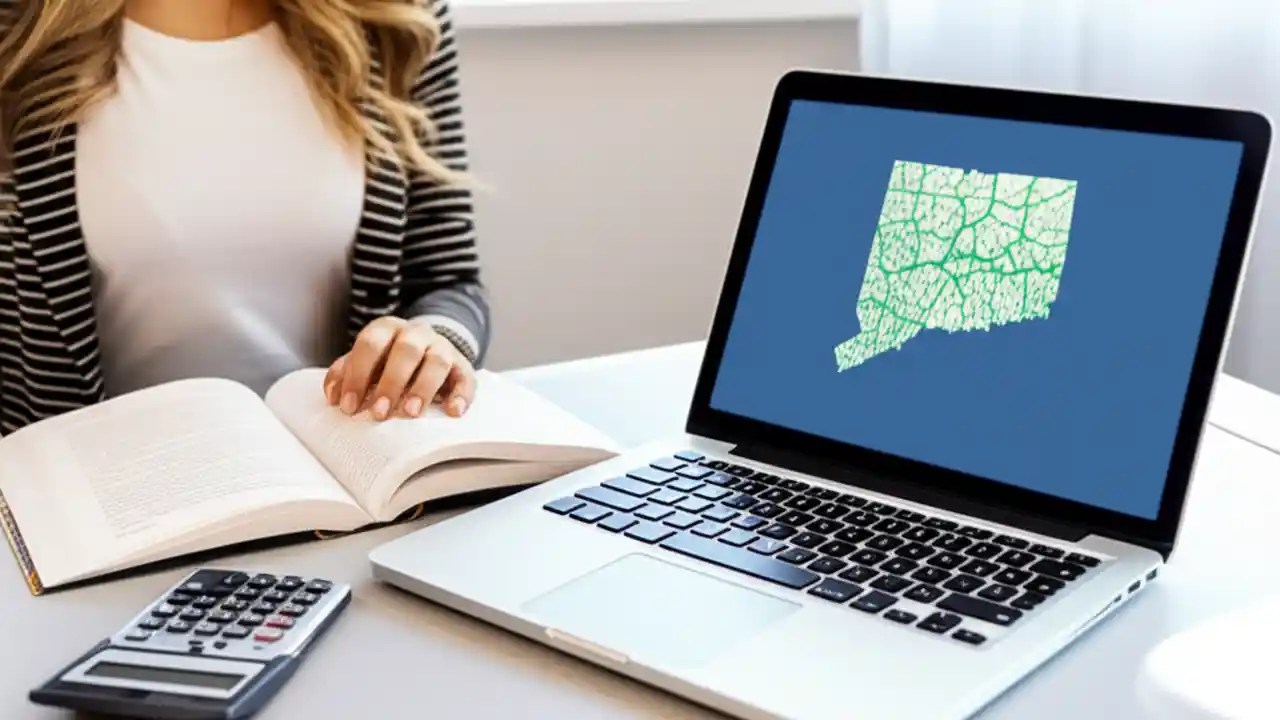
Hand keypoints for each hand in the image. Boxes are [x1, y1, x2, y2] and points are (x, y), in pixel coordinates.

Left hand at [324, 317, 475, 419]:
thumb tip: (333, 395)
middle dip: (391, 383)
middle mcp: (416, 333)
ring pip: (438, 360)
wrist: (425, 352)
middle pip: (406, 350)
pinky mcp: (463, 366)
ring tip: (411, 413)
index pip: (370, 344)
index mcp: (386, 329)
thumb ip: (345, 374)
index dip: (358, 375)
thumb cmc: (386, 362)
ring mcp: (443, 347)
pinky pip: (467, 378)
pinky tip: (452, 412)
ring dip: (424, 387)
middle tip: (379, 413)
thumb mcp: (364, 362)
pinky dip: (461, 395)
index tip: (349, 407)